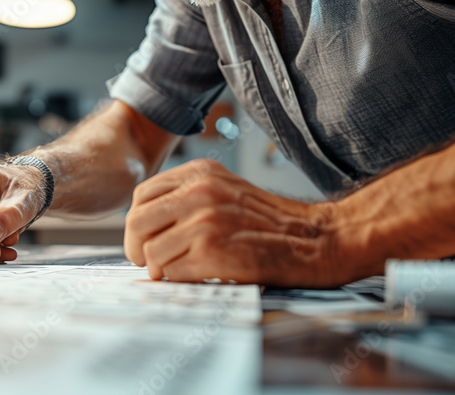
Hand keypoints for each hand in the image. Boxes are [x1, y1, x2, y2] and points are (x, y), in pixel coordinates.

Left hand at [124, 159, 347, 286]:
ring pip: (151, 252)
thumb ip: (189, 197)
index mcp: (201, 173)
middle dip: (137, 248)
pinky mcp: (212, 252)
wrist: (317, 240)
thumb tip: (147, 222)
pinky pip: (171, 273)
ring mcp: (204, 221)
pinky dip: (180, 280)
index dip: (137, 222)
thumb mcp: (228, 190)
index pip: (142, 195)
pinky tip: (201, 276)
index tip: (144, 238)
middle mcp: (199, 192)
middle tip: (148, 263)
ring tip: (182, 271)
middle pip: (137, 222)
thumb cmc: (273, 223)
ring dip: (161, 269)